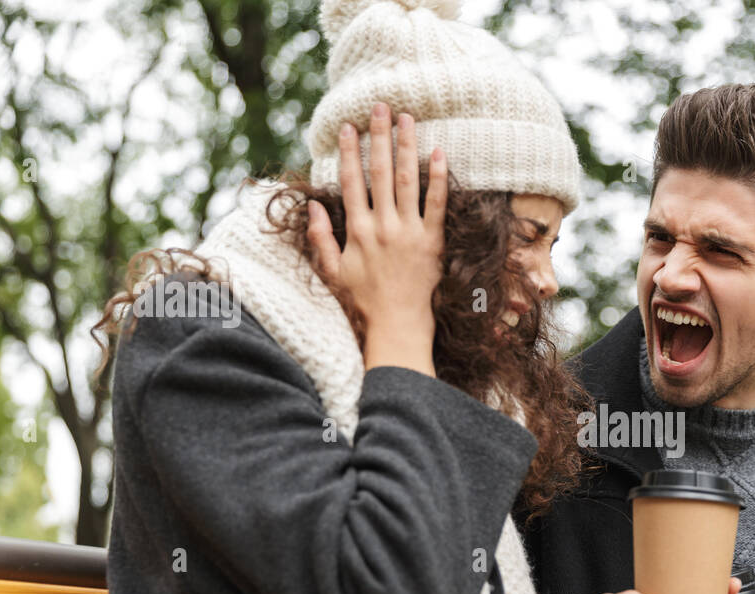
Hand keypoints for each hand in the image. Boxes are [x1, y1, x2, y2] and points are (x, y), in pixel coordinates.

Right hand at [306, 101, 447, 374]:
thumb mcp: (333, 270)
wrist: (398, 325)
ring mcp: (409, 232)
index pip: (351, 181)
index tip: (348, 126)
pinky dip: (439, 178)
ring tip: (407, 119)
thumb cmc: (364, 301)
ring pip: (408, 180)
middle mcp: (382, 226)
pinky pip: (437, 204)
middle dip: (379, 136)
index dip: (349, 151)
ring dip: (406, 146)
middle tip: (380, 107)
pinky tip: (439, 152)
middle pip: (380, 172)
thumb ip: (321, 237)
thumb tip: (315, 205)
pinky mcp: (433, 242)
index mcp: (357, 230)